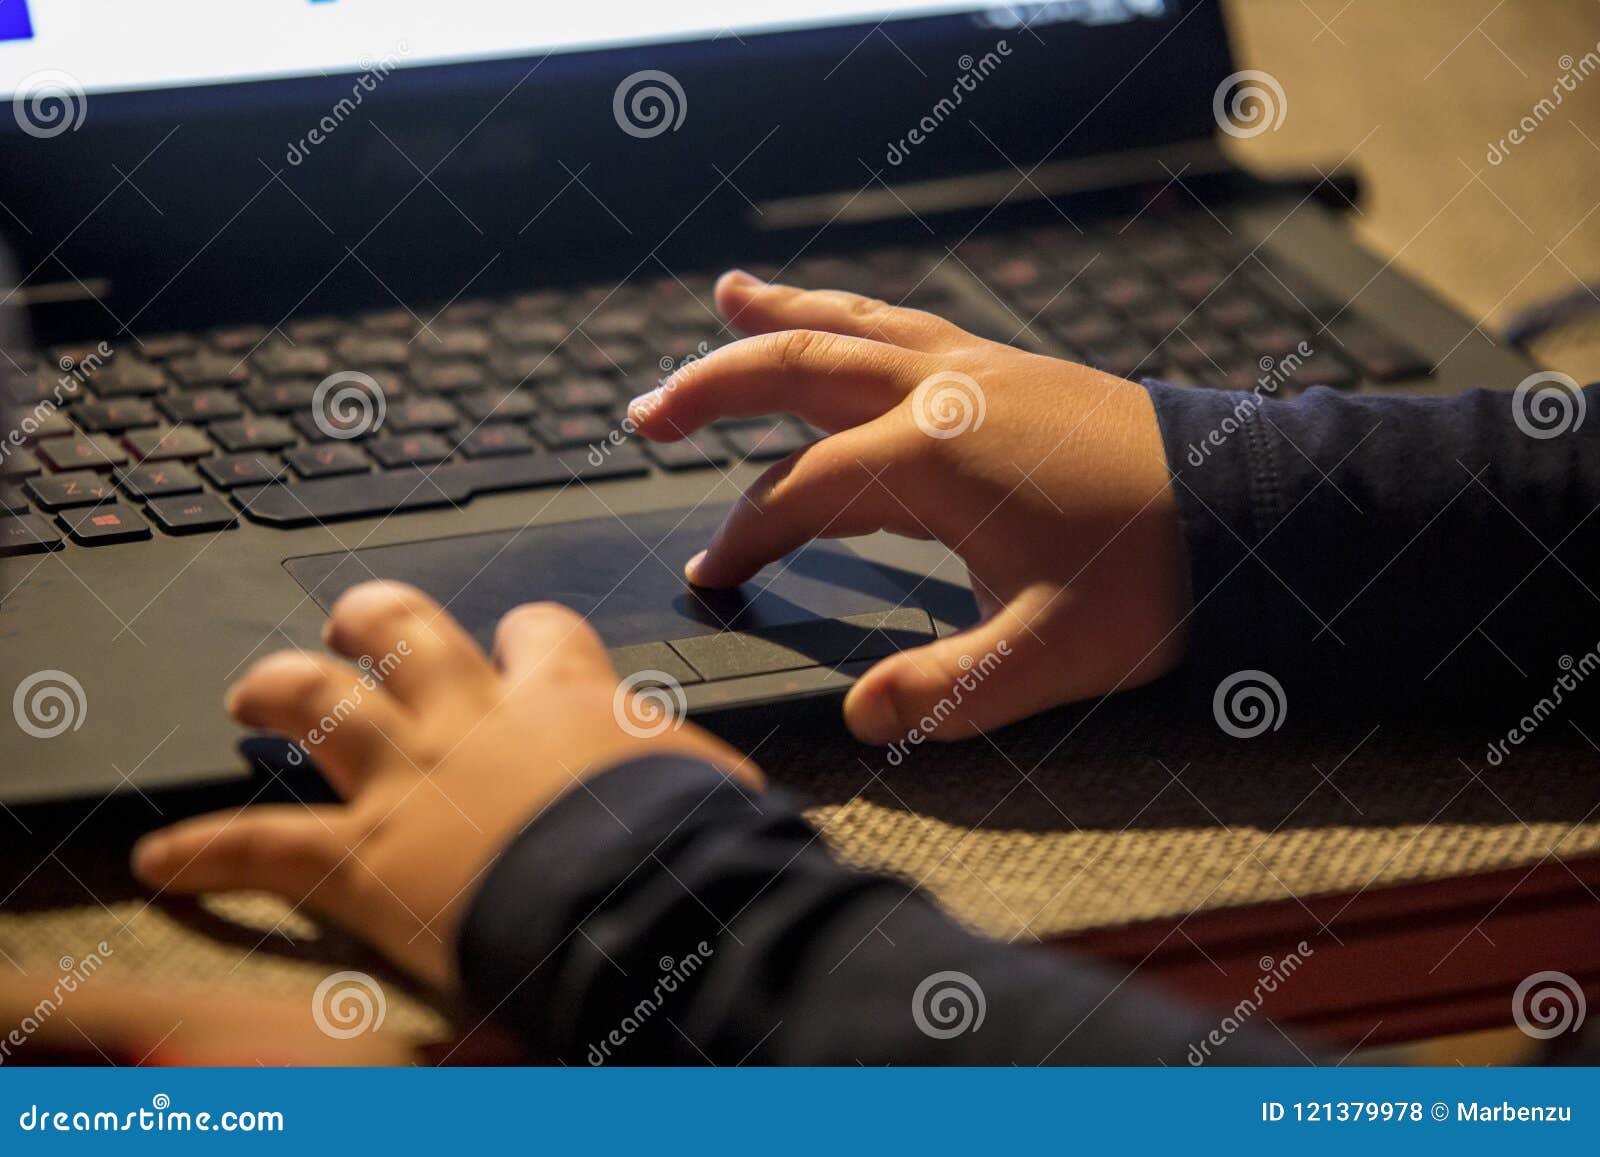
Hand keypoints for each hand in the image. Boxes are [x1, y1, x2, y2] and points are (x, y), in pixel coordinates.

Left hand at [132, 583, 757, 992]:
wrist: (645, 900)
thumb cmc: (694, 849)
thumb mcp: (713, 793)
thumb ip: (690, 779)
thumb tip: (723, 798)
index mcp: (567, 700)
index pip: (541, 634)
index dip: (527, 635)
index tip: (524, 643)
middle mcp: (475, 718)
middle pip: (405, 632)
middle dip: (374, 620)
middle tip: (354, 624)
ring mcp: (410, 780)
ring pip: (318, 703)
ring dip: (278, 691)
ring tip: (251, 692)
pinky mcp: (362, 858)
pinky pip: (262, 845)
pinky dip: (204, 852)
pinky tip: (161, 856)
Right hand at [628, 270, 1190, 741]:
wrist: (1252, 506)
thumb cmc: (1155, 577)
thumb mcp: (1048, 654)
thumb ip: (946, 692)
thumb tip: (859, 720)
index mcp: (934, 458)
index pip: (799, 493)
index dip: (741, 536)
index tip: (709, 575)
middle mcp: (943, 392)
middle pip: (796, 369)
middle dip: (712, 386)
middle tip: (645, 410)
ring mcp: (978, 366)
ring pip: (851, 323)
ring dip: (779, 316)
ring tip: (725, 296)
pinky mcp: (1011, 364)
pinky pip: (906, 321)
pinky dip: (853, 312)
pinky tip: (844, 319)